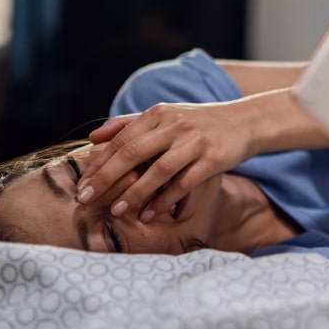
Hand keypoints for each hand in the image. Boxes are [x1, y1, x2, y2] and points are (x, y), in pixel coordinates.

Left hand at [77, 102, 254, 221]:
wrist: (246, 121)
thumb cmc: (199, 123)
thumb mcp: (165, 116)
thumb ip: (128, 124)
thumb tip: (92, 138)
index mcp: (158, 114)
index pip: (121, 139)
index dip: (99, 163)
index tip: (82, 185)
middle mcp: (175, 125)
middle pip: (133, 152)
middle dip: (107, 177)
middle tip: (86, 199)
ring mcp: (195, 142)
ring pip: (159, 170)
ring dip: (136, 192)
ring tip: (117, 211)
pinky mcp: (213, 159)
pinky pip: (184, 183)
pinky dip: (165, 200)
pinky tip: (150, 214)